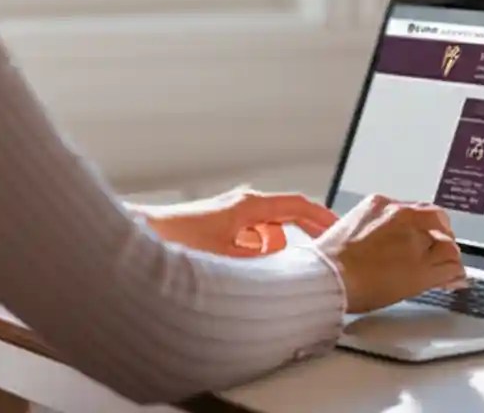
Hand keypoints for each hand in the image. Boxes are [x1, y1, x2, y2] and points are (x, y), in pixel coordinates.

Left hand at [135, 187, 338, 257]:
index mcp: (250, 205)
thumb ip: (262, 261)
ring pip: (264, 238)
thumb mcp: (229, 257)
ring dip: (267, 257)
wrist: (141, 235)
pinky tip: (243, 276)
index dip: (322, 217)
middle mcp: (242, 206)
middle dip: (296, 244)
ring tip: (263, 278)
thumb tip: (286, 268)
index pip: (297, 206)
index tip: (342, 228)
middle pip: (283, 224)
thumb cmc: (177, 240)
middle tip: (315, 261)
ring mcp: (229, 216)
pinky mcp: (217, 228)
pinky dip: (252, 258)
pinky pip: (247, 244)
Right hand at [315, 194, 465, 313]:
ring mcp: (415, 242)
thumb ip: (371, 227)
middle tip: (437, 253)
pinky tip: (453, 281)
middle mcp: (402, 217)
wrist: (328, 276)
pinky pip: (450, 268)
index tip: (425, 235)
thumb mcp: (348, 227)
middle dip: (439, 239)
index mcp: (381, 204)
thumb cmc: (329, 259)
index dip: (425, 226)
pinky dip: (454, 275)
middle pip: (436, 223)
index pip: (416, 210)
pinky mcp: (422, 268)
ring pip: (448, 246)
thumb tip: (380, 241)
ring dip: (448, 258)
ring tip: (448, 269)